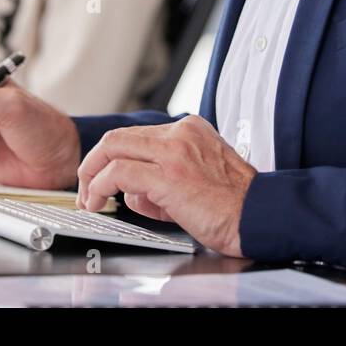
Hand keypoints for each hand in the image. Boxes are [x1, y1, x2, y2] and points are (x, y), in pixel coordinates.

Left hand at [75, 115, 255, 256]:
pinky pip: (119, 173)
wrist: (259, 215)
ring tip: (89, 198)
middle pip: (118, 137)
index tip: (102, 177)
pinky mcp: (168, 176)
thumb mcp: (198, 177)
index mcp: (189, 130)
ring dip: (91, 175)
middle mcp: (180, 134)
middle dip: (94, 163)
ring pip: (113, 148)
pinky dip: (100, 186)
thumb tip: (133, 192)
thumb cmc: (234, 204)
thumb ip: (163, 176)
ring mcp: (174, 152)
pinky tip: (99, 200)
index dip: (113, 157)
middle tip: (86, 187)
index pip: (136, 135)